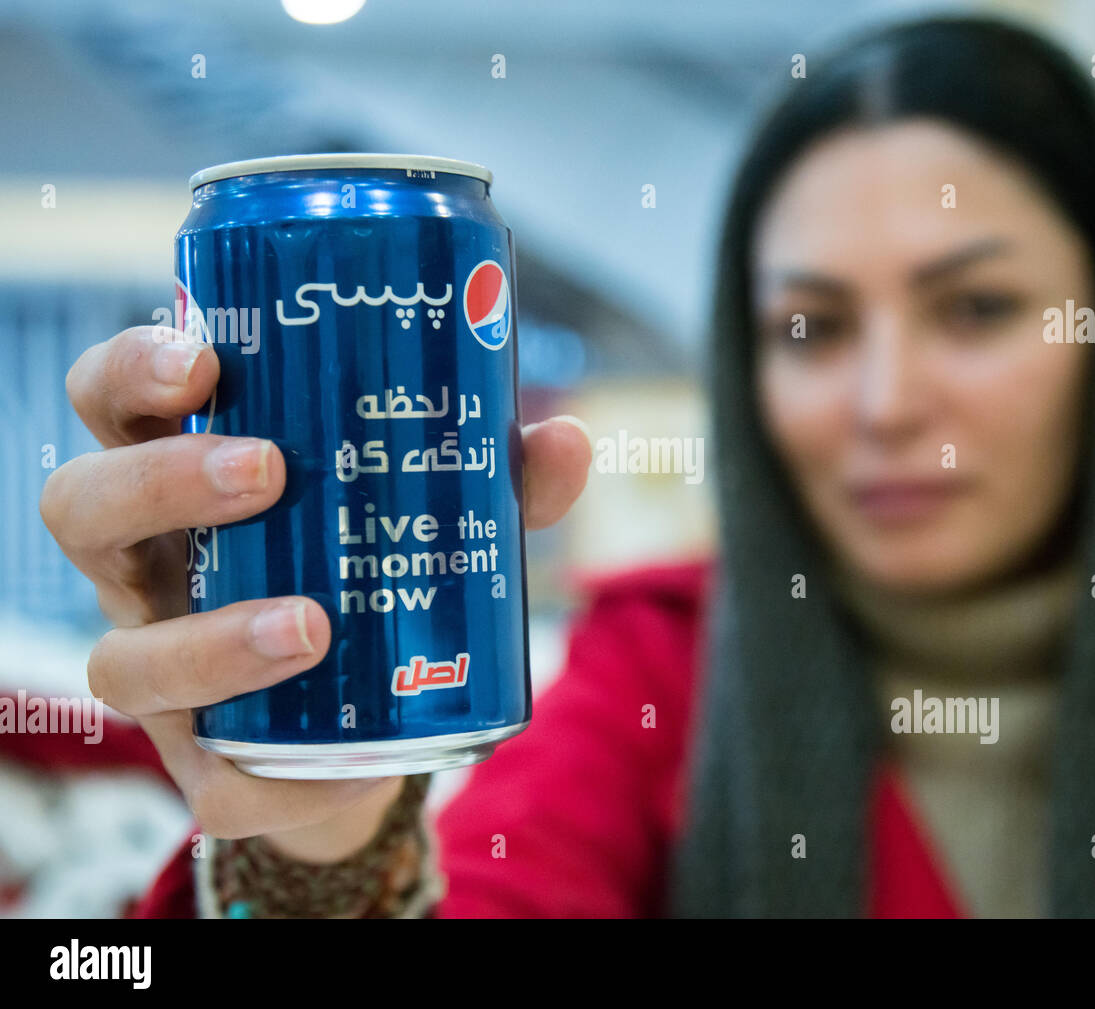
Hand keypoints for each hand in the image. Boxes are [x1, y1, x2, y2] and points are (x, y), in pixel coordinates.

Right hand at [39, 326, 591, 861]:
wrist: (382, 724)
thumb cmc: (382, 579)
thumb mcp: (439, 514)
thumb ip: (496, 476)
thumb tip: (564, 438)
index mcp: (189, 482)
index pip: (117, 407)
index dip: (132, 371)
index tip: (204, 359)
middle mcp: (153, 569)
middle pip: (80, 508)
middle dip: (159, 480)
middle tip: (265, 469)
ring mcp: (165, 669)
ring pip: (120, 658)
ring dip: (212, 639)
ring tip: (310, 624)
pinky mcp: (207, 766)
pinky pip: (209, 778)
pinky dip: (272, 768)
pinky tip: (339, 746)